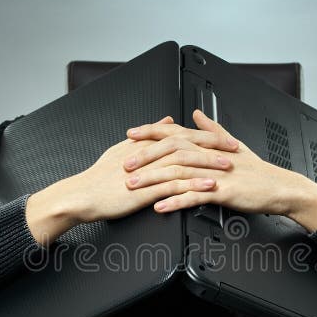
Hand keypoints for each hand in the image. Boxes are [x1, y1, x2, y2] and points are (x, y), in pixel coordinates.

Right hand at [24, 115, 238, 244]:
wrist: (82, 196)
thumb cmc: (99, 178)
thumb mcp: (123, 149)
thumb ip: (148, 135)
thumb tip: (166, 121)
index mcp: (145, 144)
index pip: (181, 134)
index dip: (204, 135)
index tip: (223, 138)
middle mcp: (148, 154)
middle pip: (187, 144)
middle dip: (213, 146)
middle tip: (234, 147)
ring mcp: (147, 172)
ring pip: (184, 163)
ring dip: (208, 164)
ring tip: (228, 166)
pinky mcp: (145, 190)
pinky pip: (174, 185)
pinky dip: (194, 184)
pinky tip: (209, 186)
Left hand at [123, 109, 316, 231]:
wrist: (279, 188)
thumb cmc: (256, 170)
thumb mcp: (232, 144)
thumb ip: (211, 129)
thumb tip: (196, 113)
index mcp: (209, 144)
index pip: (175, 132)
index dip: (151, 132)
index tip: (131, 135)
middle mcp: (209, 155)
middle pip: (171, 151)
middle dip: (145, 157)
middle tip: (125, 164)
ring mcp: (215, 173)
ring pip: (178, 172)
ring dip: (153, 180)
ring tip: (134, 187)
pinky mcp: (223, 191)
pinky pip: (194, 196)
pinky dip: (175, 201)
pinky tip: (159, 206)